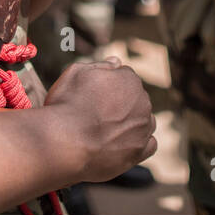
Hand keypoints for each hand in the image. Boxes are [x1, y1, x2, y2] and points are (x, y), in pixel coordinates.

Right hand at [44, 57, 156, 181]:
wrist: (65, 142)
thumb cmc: (67, 104)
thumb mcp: (76, 73)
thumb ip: (100, 66)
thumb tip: (116, 62)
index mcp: (129, 80)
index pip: (124, 78)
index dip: (106, 86)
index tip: (92, 96)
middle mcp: (142, 102)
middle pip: (135, 99)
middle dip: (120, 104)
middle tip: (96, 115)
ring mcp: (143, 128)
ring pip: (144, 121)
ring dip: (131, 123)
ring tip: (108, 131)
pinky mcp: (140, 151)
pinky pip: (149, 144)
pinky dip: (138, 142)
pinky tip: (123, 144)